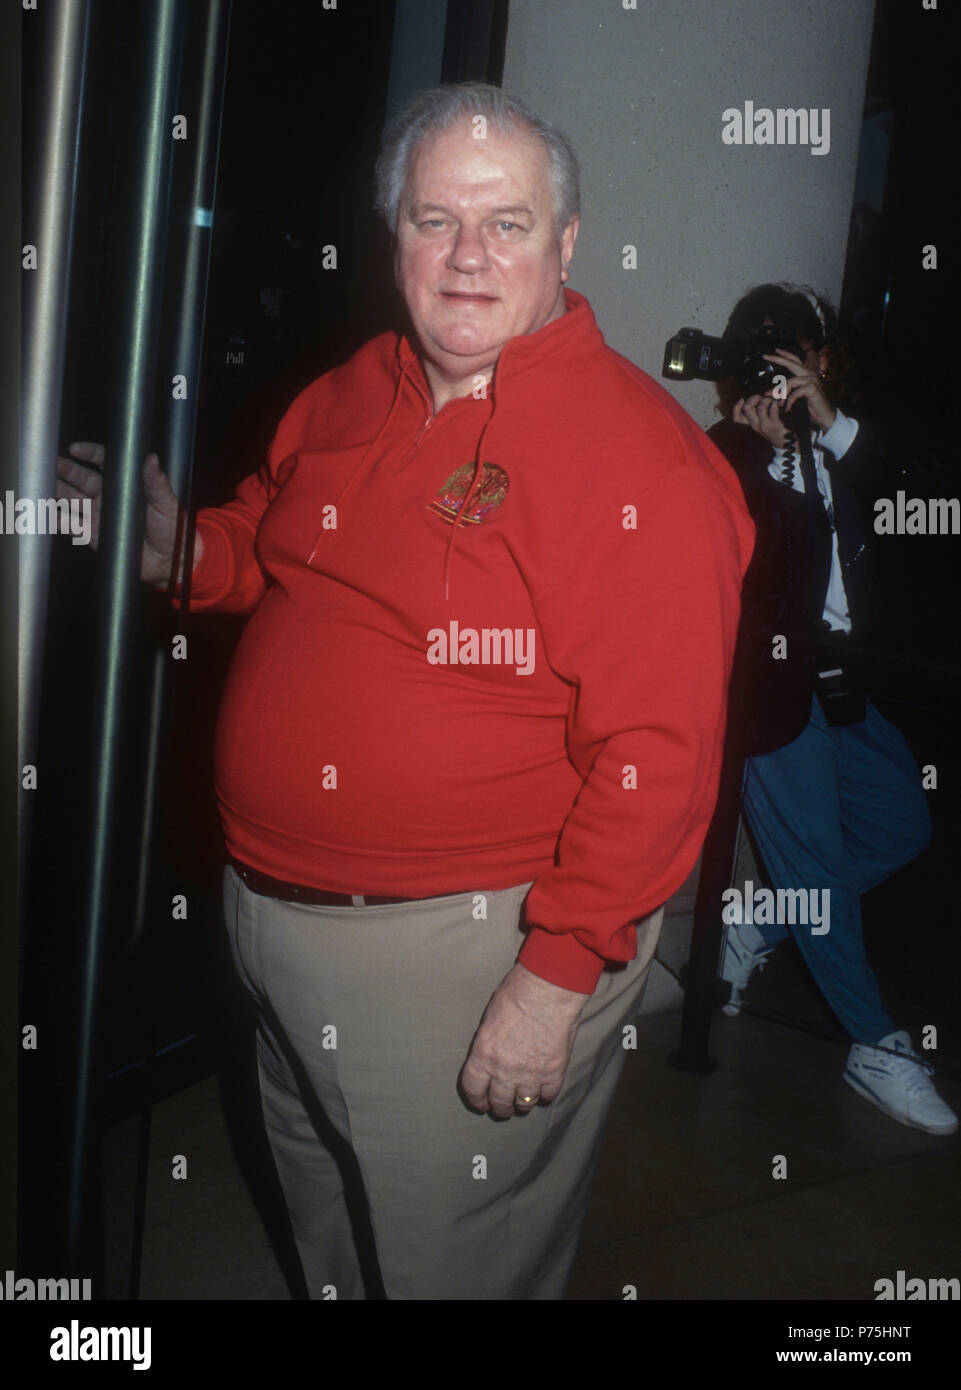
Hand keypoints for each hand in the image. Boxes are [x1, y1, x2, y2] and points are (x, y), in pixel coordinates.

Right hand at [55, 442, 200, 584]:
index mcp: (125, 484)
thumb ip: (156, 481)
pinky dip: (56, 518)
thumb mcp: (167, 502)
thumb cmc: (173, 527)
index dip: (89, 454)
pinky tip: (44, 511)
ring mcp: (98, 515)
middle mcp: (108, 497)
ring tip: (41, 482)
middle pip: (82, 478)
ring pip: (72, 499)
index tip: (75, 449)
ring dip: (57, 490)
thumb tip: (151, 458)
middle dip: (66, 470)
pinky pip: (70, 524)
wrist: (170, 561)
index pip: (104, 462)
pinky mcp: (93, 534)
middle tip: (52, 464)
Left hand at [459, 963, 587, 1118]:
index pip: (473, 1088)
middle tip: (502, 1108)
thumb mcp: (490, 1019)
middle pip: (499, 1101)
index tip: (481, 1104)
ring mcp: (530, 1073)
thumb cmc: (517, 994)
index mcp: (484, 1054)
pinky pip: (548, 1095)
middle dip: (499, 1108)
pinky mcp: (553, 1072)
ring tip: (523, 1103)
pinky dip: (545, 1096)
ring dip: (522, 1105)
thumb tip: (492, 1058)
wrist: (548, 990)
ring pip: (523, 1103)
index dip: (476, 1100)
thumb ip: (489, 1044)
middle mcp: (504, 1069)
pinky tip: (543, 1091)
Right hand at [732, 392, 791, 448]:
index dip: (736, 406)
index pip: (736, 418)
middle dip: (754, 398)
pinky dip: (776, 403)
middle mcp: (755, 425)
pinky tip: (778, 404)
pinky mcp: (775, 425)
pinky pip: (773, 409)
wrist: (785, 443)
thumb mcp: (762, 422)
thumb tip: (761, 394)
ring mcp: (765, 426)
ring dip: (767, 400)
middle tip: (761, 398)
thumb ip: (759, 411)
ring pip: (761, 407)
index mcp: (751, 424)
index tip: (743, 400)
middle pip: (747, 408)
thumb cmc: (774, 429)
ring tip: (771, 401)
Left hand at [762, 349, 835, 431]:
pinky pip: (795, 393)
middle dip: (778, 358)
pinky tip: (787, 408)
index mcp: (805, 374)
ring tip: (779, 404)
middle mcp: (809, 374)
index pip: (793, 360)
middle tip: (765, 356)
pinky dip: (789, 401)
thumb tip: (766, 392)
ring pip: (790, 381)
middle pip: (792, 363)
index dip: (783, 355)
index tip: (770, 352)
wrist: (823, 417)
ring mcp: (811, 380)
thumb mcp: (791, 399)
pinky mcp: (812, 388)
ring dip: (781, 394)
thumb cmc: (808, 408)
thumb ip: (781, 393)